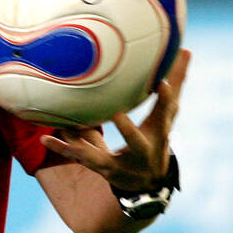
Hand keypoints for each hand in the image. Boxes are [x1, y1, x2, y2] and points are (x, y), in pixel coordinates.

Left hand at [40, 49, 191, 192]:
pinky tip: (44, 138)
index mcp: (159, 136)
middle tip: (117, 113)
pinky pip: (78, 156)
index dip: (166, 100)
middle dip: (129, 131)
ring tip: (67, 127)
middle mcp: (141, 153)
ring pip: (100, 153)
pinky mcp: (99, 167)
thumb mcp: (166, 116)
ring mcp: (119, 163)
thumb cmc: (156, 139)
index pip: (165, 115)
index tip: (162, 83)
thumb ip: (174, 85)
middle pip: (137, 142)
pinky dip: (62, 147)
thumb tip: (187, 50)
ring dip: (84, 142)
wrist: (146, 182)